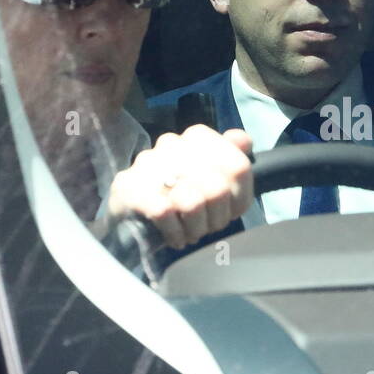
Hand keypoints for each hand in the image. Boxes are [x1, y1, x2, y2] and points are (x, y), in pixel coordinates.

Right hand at [105, 125, 252, 248]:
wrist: (131, 219)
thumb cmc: (180, 199)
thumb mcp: (215, 183)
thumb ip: (233, 160)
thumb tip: (243, 140)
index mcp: (198, 137)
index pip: (238, 168)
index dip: (238, 198)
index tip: (227, 209)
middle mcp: (172, 144)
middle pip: (218, 189)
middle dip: (216, 218)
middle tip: (206, 225)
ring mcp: (149, 164)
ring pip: (192, 202)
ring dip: (196, 227)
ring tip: (189, 231)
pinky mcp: (130, 187)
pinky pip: (165, 212)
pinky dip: (174, 232)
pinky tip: (174, 236)